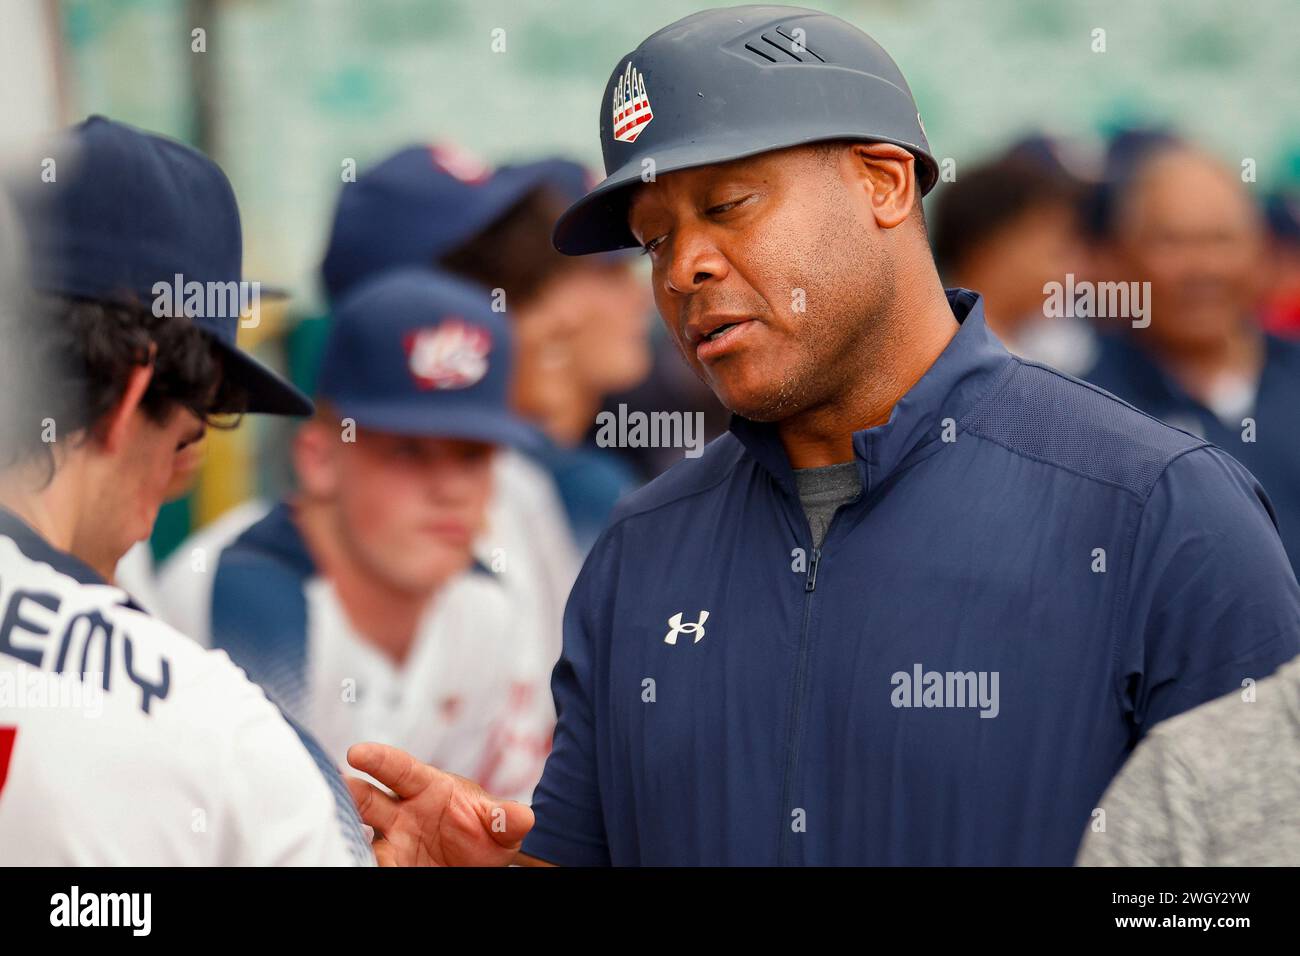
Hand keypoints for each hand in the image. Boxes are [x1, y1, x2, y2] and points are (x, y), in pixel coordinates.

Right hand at [346, 742, 533, 865]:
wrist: (481, 865)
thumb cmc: (486, 834)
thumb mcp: (502, 827)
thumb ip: (506, 819)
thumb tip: (524, 817)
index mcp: (426, 787)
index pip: (400, 769)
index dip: (379, 760)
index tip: (356, 752)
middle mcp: (401, 812)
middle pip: (368, 799)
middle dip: (350, 792)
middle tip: (335, 787)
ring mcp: (393, 841)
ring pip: (362, 834)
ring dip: (348, 830)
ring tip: (337, 833)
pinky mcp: (390, 864)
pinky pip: (371, 862)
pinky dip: (363, 861)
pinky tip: (355, 859)